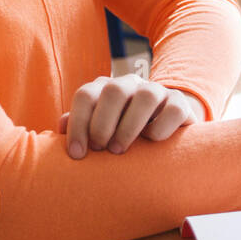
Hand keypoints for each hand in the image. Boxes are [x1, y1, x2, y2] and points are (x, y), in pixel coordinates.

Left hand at [58, 74, 200, 158]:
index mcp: (105, 89)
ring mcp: (156, 91)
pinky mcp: (179, 103)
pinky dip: (161, 127)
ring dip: (129, 126)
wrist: (163, 126)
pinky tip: (152, 142)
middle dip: (103, 123)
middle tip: (101, 149)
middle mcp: (130, 84)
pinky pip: (173, 109)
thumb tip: (61, 127)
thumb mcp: (99, 129)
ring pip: (145, 96)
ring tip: (120, 150)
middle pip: (114, 91)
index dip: (78, 124)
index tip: (77, 154)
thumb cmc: (121, 132)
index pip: (86, 95)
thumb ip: (80, 125)